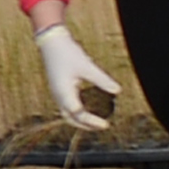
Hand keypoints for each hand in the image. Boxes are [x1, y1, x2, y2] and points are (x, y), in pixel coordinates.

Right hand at [31, 12, 118, 126]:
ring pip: (67, 112)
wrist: (51, 41)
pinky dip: (77, 110)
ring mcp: (56, 91)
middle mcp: (58, 95)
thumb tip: (117, 91)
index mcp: (63, 92)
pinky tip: (89, 107)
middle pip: (70, 118)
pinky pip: (67, 104)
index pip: (78, 114)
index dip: (92, 121)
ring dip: (80, 119)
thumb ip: (102, 79)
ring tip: (96, 121)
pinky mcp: (58, 87)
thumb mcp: (87, 66)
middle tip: (102, 127)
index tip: (106, 125)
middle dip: (84, 125)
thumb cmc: (68, 52)